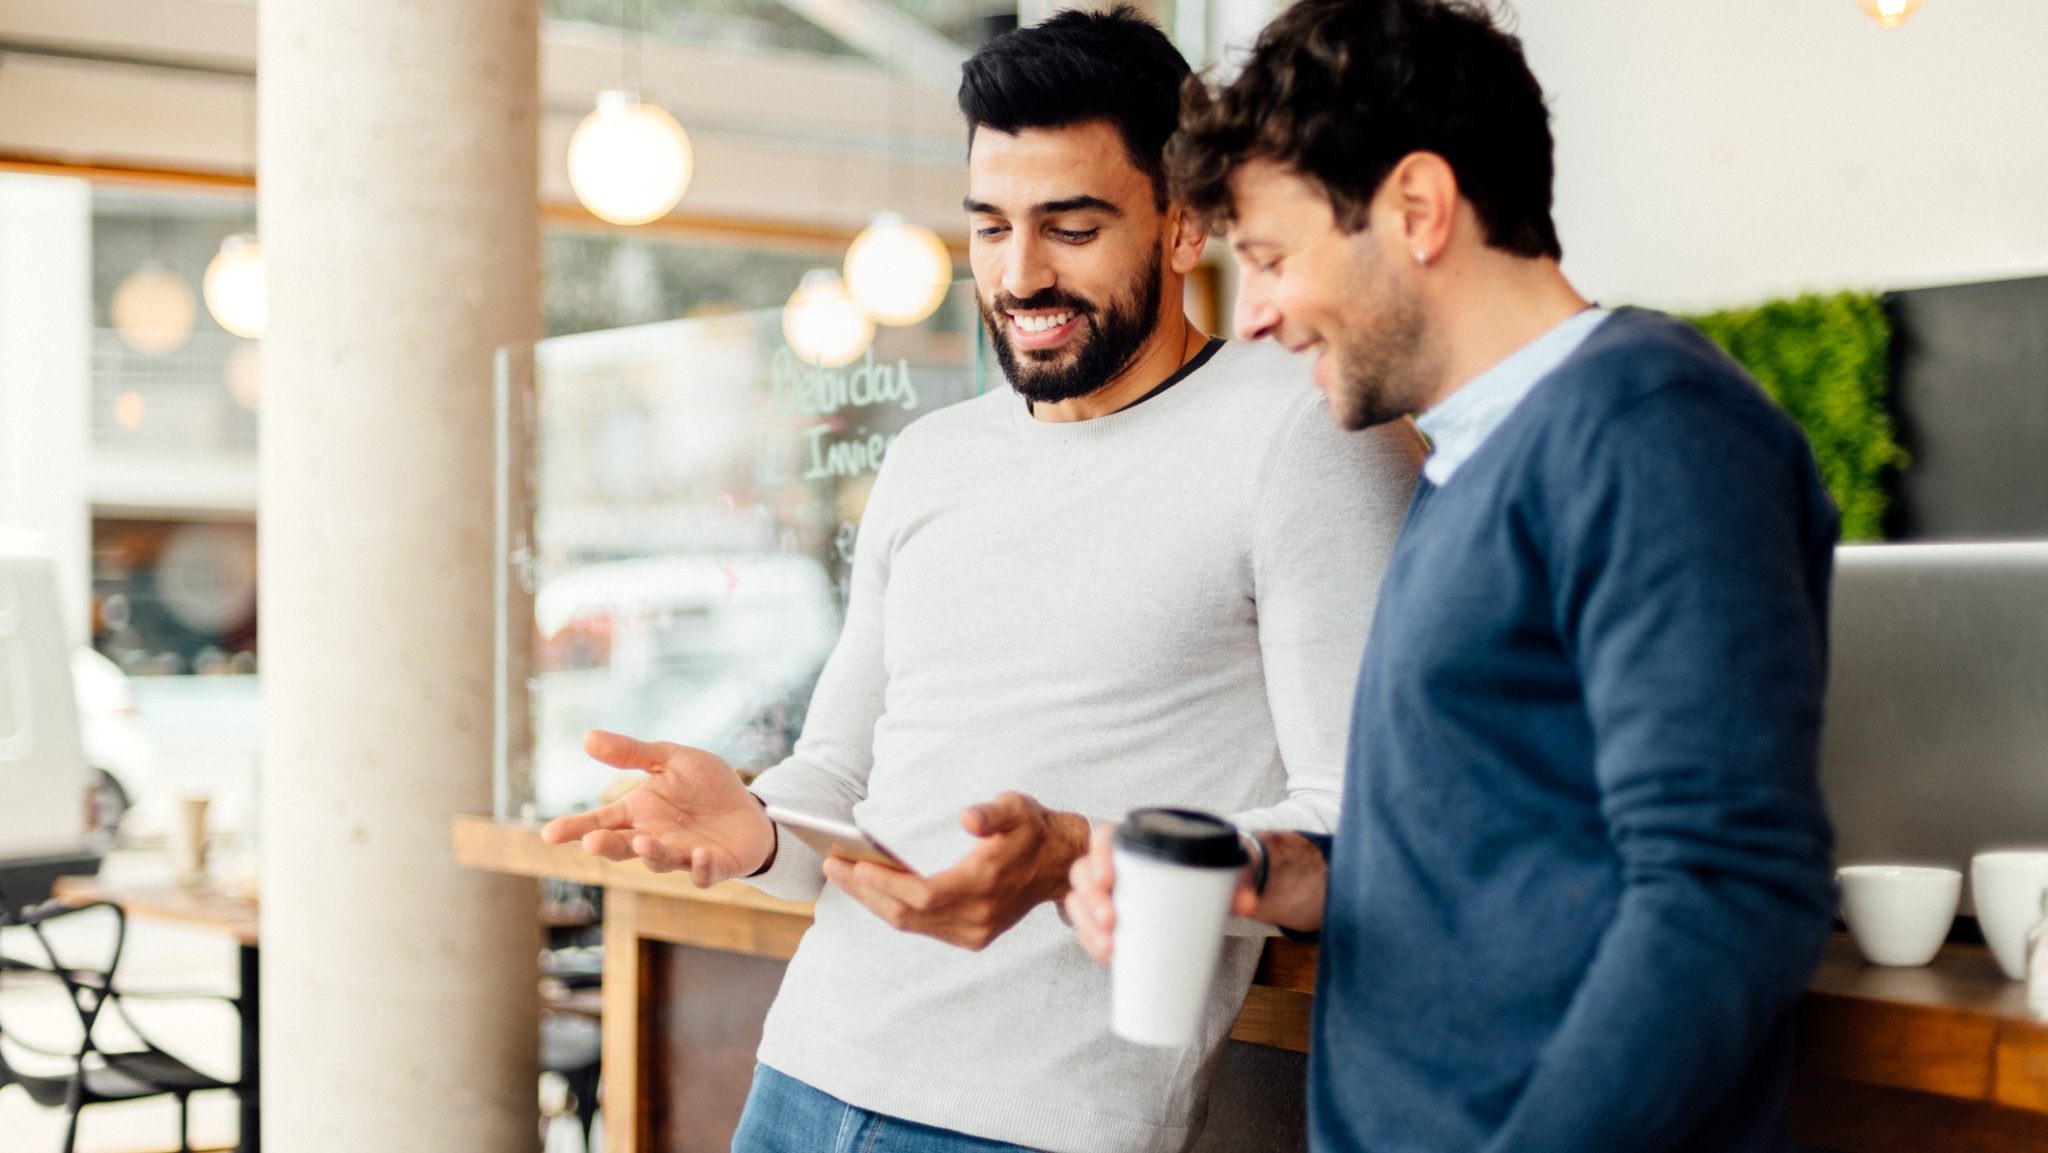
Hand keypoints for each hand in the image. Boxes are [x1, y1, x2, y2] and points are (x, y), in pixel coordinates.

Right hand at [538, 730, 776, 887]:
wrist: (749, 808)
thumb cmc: (706, 785)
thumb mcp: (671, 759)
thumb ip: (632, 753)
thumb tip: (586, 737)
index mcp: (639, 813)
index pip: (600, 822)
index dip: (575, 828)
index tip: (549, 834)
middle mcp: (654, 838)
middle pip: (623, 847)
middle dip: (608, 846)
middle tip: (593, 842)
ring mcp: (682, 856)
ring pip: (659, 861)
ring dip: (651, 854)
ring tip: (643, 842)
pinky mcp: (712, 867)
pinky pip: (702, 873)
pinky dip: (700, 868)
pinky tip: (700, 853)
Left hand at [821, 791, 1089, 951]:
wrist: (1061, 865)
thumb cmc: (1032, 828)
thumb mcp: (1017, 807)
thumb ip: (992, 814)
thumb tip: (968, 819)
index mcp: (985, 884)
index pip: (923, 894)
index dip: (885, 883)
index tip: (853, 864)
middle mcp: (978, 915)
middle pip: (907, 913)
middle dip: (865, 891)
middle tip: (831, 866)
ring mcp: (975, 931)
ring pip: (910, 923)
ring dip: (873, 901)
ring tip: (842, 874)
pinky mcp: (973, 936)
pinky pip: (922, 926)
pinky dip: (893, 909)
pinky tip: (872, 889)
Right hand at [1064, 825, 1329, 963]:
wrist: (1203, 885)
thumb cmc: (1200, 869)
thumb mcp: (1215, 870)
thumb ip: (1233, 883)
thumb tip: (1250, 903)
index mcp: (1133, 842)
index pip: (1103, 838)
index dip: (1098, 856)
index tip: (1106, 878)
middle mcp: (1112, 864)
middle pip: (1084, 874)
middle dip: (1091, 900)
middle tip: (1110, 921)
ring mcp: (1105, 891)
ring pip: (1079, 903)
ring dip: (1087, 927)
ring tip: (1108, 949)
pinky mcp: (1106, 916)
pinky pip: (1087, 927)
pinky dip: (1093, 942)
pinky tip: (1107, 956)